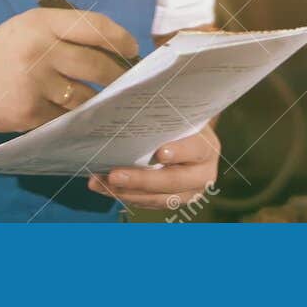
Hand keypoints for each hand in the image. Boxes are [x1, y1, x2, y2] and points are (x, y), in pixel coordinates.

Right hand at [0, 9, 138, 132]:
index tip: (132, 49)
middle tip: (129, 80)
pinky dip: (75, 116)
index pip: (93, 26)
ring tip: (108, 98)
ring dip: (99, 99)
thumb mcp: (28, 27)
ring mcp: (35, 84)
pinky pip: (66, 117)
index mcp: (41, 23)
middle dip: (118, 74)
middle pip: (96, 64)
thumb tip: (114, 48)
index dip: (119, 38)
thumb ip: (65, 32)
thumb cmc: (1, 52)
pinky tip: (79, 115)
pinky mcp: (30, 113)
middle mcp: (40, 50)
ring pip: (85, 96)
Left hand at [88, 124, 219, 209]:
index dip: (179, 152)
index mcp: (206, 147)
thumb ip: (158, 113)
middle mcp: (202, 174)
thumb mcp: (175, 114)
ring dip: (126, 192)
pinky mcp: (171, 202)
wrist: (184, 140)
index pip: (196, 149)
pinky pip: (146, 203)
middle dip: (141, 180)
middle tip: (114, 175)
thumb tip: (125, 102)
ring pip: (157, 198)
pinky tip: (103, 187)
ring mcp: (188, 193)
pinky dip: (124, 195)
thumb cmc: (176, 122)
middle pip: (173, 181)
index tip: (160, 153)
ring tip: (99, 183)